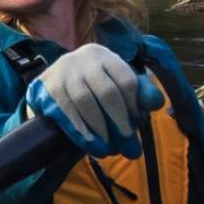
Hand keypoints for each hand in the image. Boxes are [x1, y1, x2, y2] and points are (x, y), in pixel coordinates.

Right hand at [25, 44, 164, 157]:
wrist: (51, 82)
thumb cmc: (92, 85)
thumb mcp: (115, 83)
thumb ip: (139, 93)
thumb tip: (156, 103)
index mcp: (105, 56)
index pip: (126, 81)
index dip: (134, 105)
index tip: (138, 123)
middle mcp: (83, 59)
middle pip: (106, 92)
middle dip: (119, 120)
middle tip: (127, 143)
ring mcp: (62, 72)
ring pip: (84, 102)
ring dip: (99, 127)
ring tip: (108, 147)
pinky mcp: (46, 88)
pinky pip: (65, 111)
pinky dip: (79, 129)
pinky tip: (89, 142)